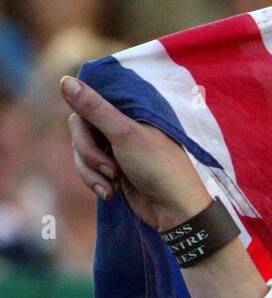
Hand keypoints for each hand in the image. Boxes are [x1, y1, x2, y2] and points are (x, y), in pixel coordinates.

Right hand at [61, 75, 211, 231]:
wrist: (175, 212)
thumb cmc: (159, 168)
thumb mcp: (126, 134)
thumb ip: (95, 108)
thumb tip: (65, 81)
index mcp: (129, 110)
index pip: (89, 100)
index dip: (84, 117)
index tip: (98, 134)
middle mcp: (121, 126)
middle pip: (79, 128)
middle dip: (88, 152)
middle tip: (110, 169)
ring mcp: (115, 148)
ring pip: (80, 151)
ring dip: (91, 171)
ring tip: (113, 183)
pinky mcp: (111, 170)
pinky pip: (87, 169)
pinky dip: (95, 181)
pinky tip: (111, 193)